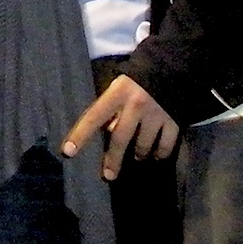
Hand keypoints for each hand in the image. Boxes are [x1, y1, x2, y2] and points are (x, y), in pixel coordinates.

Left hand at [62, 74, 179, 179]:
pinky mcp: (174, 120)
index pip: (94, 117)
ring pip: (142, 145)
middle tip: (108, 176)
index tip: (68, 152)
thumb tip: (106, 132)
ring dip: (138, 154)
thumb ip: (112, 108)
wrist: (172, 67)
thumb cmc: (138, 79)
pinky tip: (156, 155)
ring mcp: (156, 114)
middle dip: (113, 159)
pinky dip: (160, 153)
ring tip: (136, 156)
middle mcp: (135, 105)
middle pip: (120, 138)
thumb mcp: (119, 87)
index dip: (80, 135)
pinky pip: (165, 145)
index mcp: (117, 93)